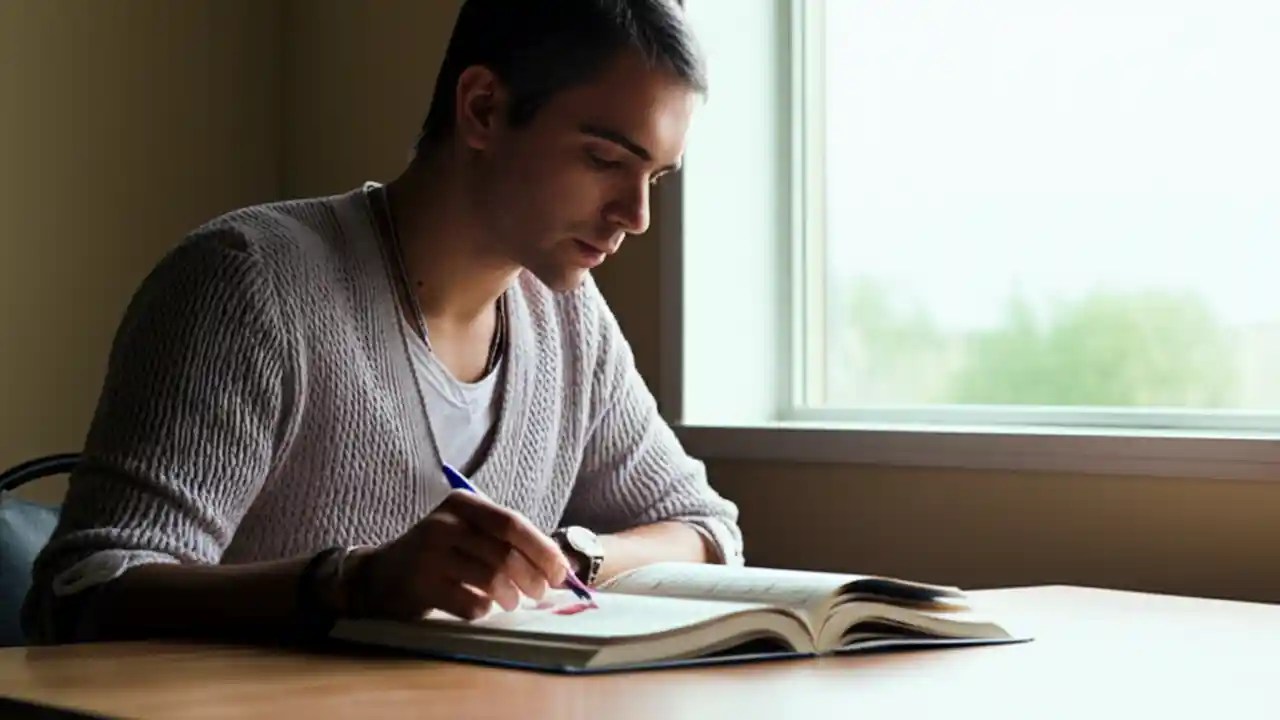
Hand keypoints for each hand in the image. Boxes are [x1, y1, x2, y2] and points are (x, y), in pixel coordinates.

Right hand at [350, 490, 570, 620]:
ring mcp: (429, 555)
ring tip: (512, 601)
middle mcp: (444, 524)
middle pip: (504, 553)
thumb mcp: (468, 532)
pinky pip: (470, 603)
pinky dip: (484, 609)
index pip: (512, 523)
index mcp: (462, 504)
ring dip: (510, 596)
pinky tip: (481, 606)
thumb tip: (561, 565)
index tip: (561, 571)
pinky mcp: (421, 587)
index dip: (542, 549)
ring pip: (490, 579)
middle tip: (540, 593)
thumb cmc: (440, 553)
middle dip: (532, 578)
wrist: (381, 575)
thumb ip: (508, 541)